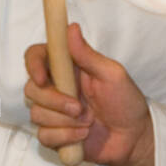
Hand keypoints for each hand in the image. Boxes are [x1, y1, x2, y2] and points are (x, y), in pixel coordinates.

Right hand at [24, 24, 154, 165]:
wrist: (134, 138)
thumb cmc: (126, 102)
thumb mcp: (112, 74)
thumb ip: (88, 54)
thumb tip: (71, 28)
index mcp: (68, 68)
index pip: (36, 57)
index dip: (33, 65)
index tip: (42, 78)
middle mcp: (57, 88)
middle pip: (31, 89)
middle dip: (54, 101)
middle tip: (79, 108)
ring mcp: (54, 112)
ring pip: (37, 114)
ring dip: (64, 121)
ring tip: (88, 122)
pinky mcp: (55, 134)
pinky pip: (44, 136)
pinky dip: (65, 137)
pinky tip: (83, 135)